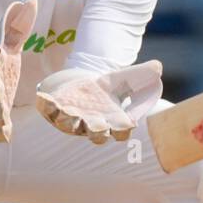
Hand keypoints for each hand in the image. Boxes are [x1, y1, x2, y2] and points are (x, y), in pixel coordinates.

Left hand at [36, 60, 163, 143]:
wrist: (82, 86)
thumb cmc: (108, 89)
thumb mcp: (126, 79)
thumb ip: (142, 74)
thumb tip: (157, 67)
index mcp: (113, 121)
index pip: (120, 133)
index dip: (122, 130)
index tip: (127, 121)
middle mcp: (93, 125)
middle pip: (96, 135)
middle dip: (97, 130)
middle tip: (98, 123)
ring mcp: (73, 119)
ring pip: (70, 126)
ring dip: (70, 121)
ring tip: (69, 111)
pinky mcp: (55, 109)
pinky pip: (49, 111)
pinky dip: (46, 105)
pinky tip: (44, 97)